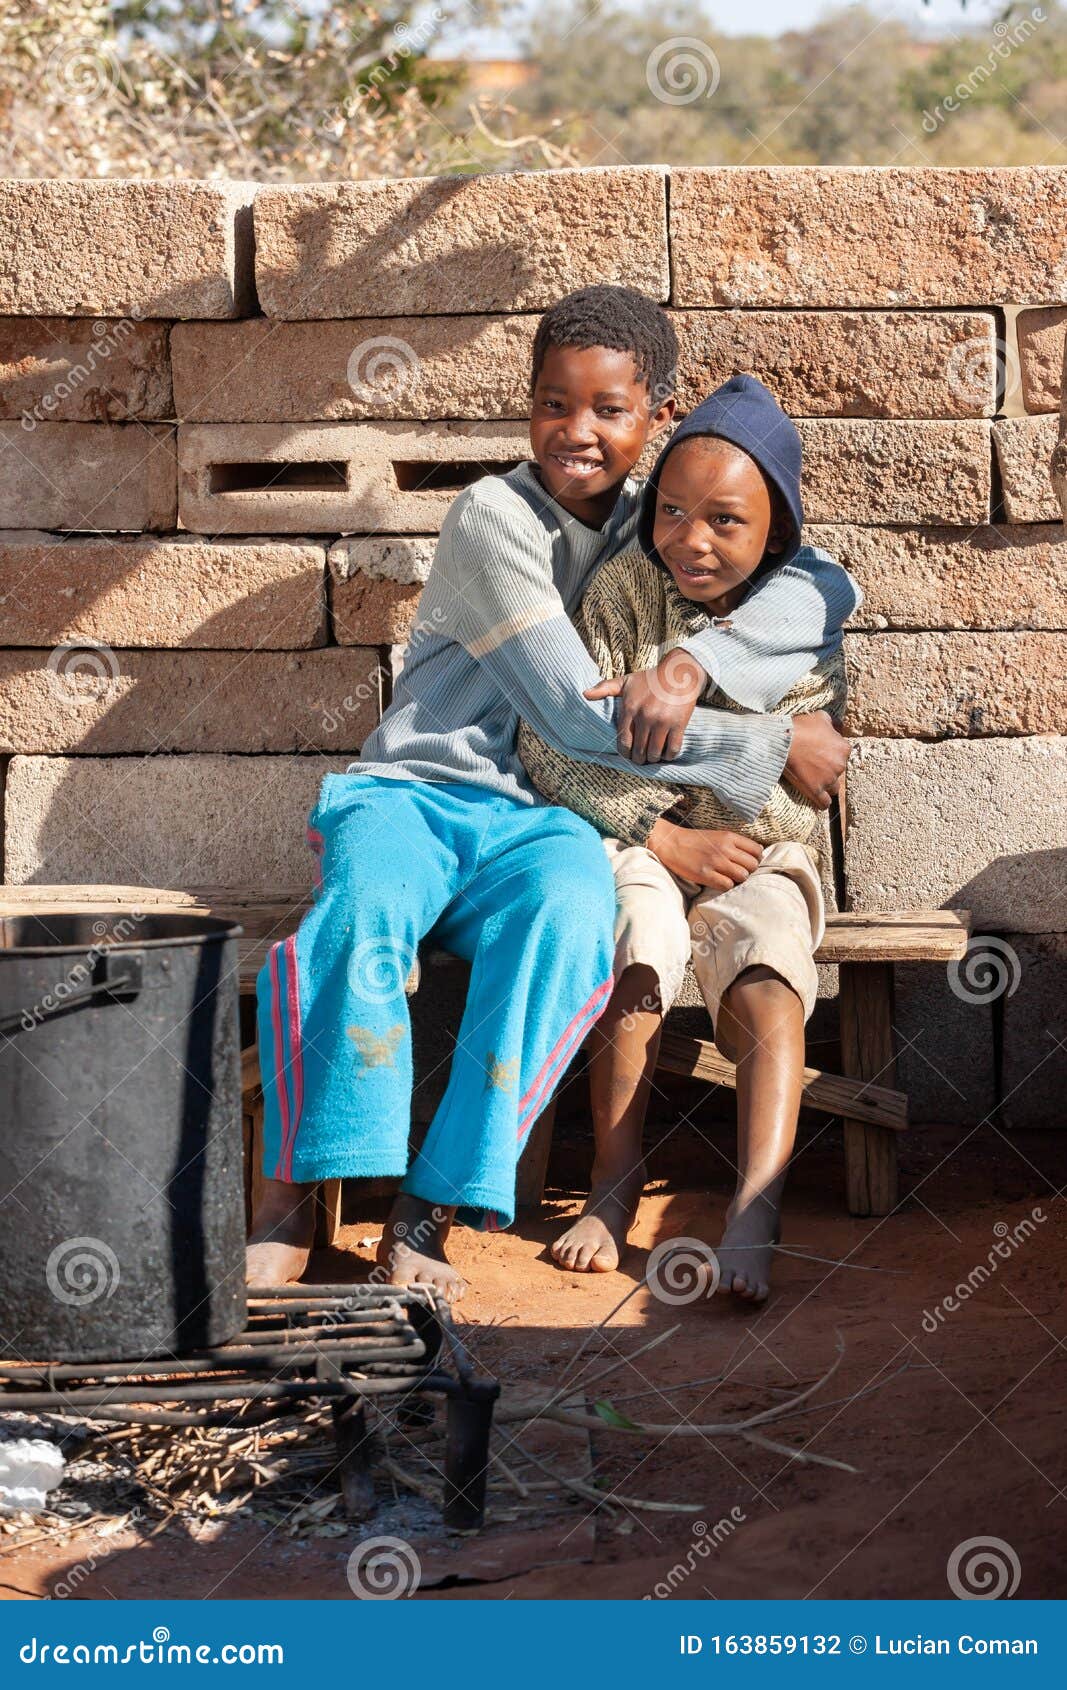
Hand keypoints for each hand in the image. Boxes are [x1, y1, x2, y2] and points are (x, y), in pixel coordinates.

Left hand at [585, 648, 706, 763]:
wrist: (679, 672)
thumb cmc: (650, 679)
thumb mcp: (626, 681)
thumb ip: (604, 688)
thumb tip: (584, 694)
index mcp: (630, 709)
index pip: (623, 741)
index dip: (625, 753)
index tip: (628, 755)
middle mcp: (645, 716)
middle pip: (638, 750)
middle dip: (638, 759)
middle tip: (640, 759)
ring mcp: (662, 721)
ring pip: (654, 752)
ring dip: (652, 759)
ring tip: (652, 758)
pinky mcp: (678, 724)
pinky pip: (672, 749)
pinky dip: (669, 756)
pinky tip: (666, 754)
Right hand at [648, 819, 763, 892]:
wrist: (670, 843)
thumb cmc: (695, 840)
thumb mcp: (717, 835)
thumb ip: (735, 843)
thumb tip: (756, 854)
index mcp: (729, 837)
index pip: (757, 850)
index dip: (755, 859)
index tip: (748, 862)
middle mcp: (725, 849)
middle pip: (752, 865)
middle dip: (748, 870)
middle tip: (738, 871)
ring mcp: (715, 862)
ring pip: (742, 876)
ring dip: (738, 879)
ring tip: (728, 877)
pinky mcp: (705, 875)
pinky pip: (727, 885)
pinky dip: (726, 886)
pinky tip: (719, 881)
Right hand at [783, 711, 850, 808]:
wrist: (783, 740)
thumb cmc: (800, 727)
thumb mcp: (820, 717)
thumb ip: (832, 723)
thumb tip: (838, 725)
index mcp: (844, 748)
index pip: (843, 756)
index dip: (831, 755)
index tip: (821, 755)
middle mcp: (840, 765)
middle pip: (838, 773)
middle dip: (828, 770)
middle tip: (814, 766)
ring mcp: (829, 779)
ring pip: (833, 788)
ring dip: (826, 785)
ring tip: (813, 781)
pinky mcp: (816, 790)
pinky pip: (824, 803)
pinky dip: (821, 802)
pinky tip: (816, 800)